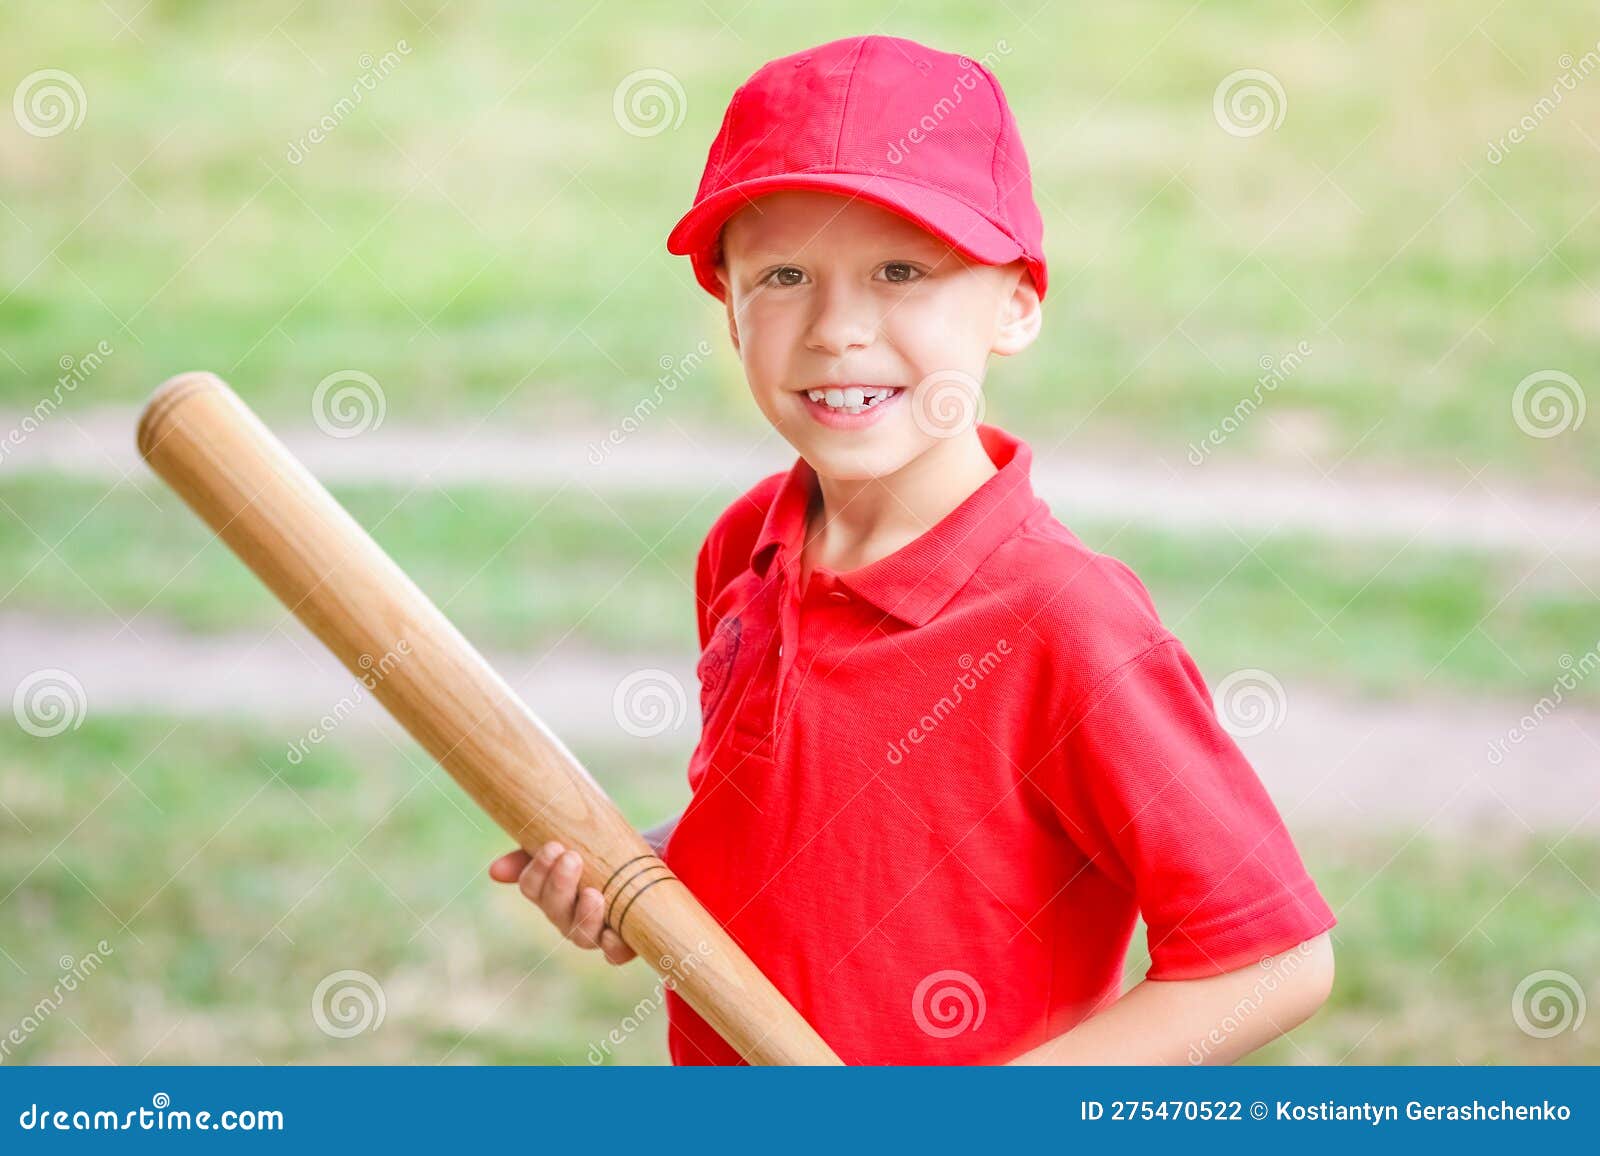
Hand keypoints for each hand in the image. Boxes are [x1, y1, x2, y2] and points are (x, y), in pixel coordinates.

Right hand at [487, 842, 636, 965]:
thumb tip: (494, 872)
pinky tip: (613, 935)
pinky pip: (616, 953)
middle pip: (554, 909)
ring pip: (581, 934)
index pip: (532, 887)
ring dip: (584, 915)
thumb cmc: (605, 846)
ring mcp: (596, 932)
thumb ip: (536, 848)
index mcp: (551, 891)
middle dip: (560, 885)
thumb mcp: (574, 838)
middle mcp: (568, 916)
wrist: (654, 857)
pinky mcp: (627, 941)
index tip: (553, 846)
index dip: (538, 870)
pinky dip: (613, 947)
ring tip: (594, 893)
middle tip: (573, 857)